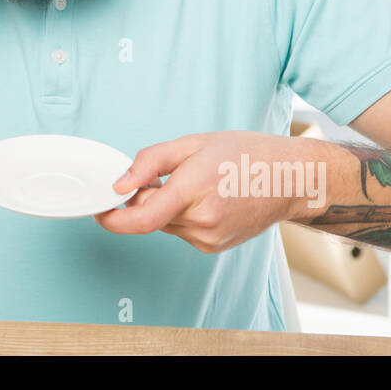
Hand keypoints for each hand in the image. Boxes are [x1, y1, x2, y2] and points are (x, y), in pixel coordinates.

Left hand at [93, 131, 325, 251]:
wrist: (291, 179)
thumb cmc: (247, 154)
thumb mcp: (193, 143)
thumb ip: (150, 162)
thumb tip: (119, 184)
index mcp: (195, 190)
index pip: (141, 219)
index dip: (112, 218)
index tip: (99, 209)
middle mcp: (202, 222)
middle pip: (150, 219)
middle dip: (143, 200)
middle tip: (160, 178)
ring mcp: (210, 239)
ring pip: (165, 226)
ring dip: (164, 208)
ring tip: (194, 183)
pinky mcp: (214, 246)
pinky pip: (182, 232)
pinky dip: (181, 216)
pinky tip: (205, 198)